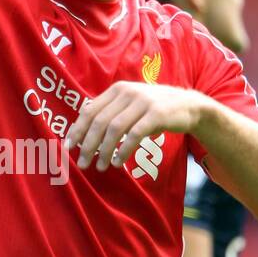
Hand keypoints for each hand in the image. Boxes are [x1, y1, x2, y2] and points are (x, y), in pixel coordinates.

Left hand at [66, 82, 206, 170]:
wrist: (189, 105)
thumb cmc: (154, 109)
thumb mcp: (131, 104)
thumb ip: (110, 112)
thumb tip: (83, 130)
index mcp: (117, 90)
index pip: (89, 110)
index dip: (77, 129)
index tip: (68, 147)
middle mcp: (128, 92)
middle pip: (99, 122)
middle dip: (88, 145)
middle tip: (83, 163)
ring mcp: (143, 102)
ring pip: (115, 129)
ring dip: (104, 150)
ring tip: (100, 166)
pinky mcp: (157, 114)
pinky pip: (135, 134)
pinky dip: (124, 150)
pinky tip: (118, 162)